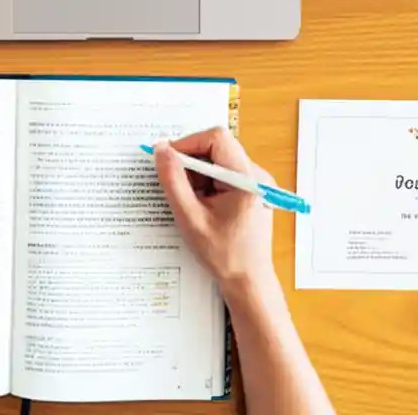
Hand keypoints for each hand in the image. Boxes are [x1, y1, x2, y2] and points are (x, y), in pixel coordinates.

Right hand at [153, 127, 276, 291]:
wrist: (247, 279)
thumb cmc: (224, 254)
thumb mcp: (190, 217)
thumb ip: (173, 180)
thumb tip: (161, 150)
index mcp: (247, 179)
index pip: (216, 138)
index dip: (188, 143)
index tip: (168, 160)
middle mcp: (255, 175)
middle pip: (216, 147)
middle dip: (191, 162)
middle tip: (179, 188)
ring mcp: (254, 182)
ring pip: (217, 160)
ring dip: (197, 175)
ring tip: (193, 203)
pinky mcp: (249, 189)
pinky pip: (222, 173)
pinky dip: (205, 183)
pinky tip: (201, 206)